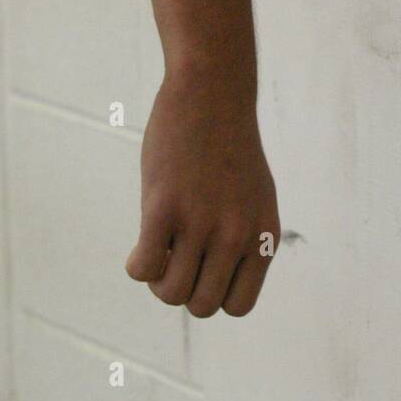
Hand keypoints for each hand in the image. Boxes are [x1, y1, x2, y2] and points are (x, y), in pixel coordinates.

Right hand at [125, 73, 279, 316]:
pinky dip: (137, 263)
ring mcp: (201, 222)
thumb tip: (209, 286)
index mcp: (263, 236)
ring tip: (159, 245)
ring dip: (157, 278)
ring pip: (171, 293)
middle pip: (202, 306)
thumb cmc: (228, 146)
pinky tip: (144, 237)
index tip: (204, 265)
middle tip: (175, 254)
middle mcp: (237, 235)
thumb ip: (240, 241)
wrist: (213, 94)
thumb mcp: (252, 198)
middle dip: (182, 289)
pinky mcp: (165, 207)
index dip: (214, 292)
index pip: (238, 306)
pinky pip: (143, 269)